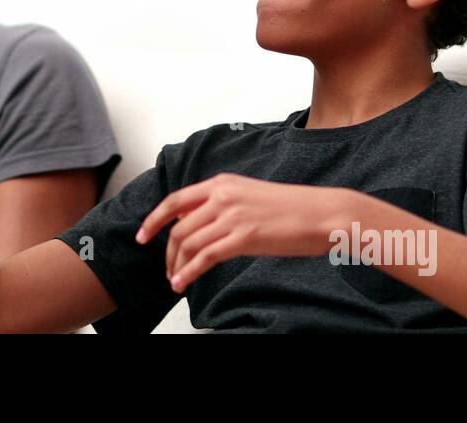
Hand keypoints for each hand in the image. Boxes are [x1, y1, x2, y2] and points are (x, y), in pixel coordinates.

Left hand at [135, 173, 358, 292]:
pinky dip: (188, 272)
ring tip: (175, 281)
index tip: (142, 235)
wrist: (323, 213)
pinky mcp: (244, 237)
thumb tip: (197, 223)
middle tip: (166, 269)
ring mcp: (232, 215)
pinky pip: (205, 257)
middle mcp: (222, 195)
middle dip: (167, 252)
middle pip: (178, 227)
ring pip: (188, 243)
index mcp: (222, 182)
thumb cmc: (292, 208)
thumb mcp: (250, 195)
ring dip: (176, 266)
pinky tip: (182, 283)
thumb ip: (222, 204)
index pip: (175, 200)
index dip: (154, 219)